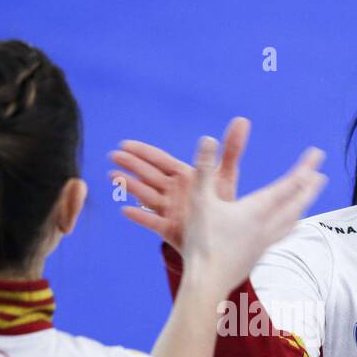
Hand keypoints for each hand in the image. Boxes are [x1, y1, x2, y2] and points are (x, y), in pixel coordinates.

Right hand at [109, 116, 249, 251]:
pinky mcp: (170, 229)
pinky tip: (126, 210)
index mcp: (184, 177)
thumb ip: (231, 149)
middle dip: (132, 165)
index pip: (161, 161)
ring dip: (132, 187)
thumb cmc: (224, 202)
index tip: (124, 143)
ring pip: (148, 196)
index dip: (143, 152)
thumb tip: (243, 120)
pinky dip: (141, 217)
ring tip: (114, 178)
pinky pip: (153, 222)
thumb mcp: (226, 175)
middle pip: (150, 176)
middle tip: (113, 156)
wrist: (224, 236)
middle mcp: (173, 192)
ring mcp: (170, 210)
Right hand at [179, 134, 325, 295]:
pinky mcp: (258, 255)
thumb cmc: (202, 243)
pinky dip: (290, 224)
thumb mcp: (200, 201)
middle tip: (321, 175)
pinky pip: (281, 234)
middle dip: (310, 187)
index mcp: (257, 211)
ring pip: (291, 220)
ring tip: (309, 198)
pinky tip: (288, 226)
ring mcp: (264, 242)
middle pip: (297, 204)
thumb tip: (208, 138)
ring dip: (302, 206)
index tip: (317, 155)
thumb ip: (203, 168)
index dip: (304, 168)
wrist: (207, 284)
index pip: (288, 186)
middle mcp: (267, 226)